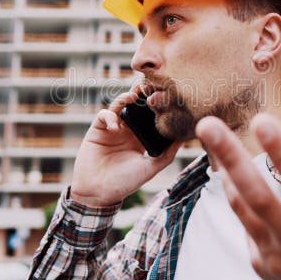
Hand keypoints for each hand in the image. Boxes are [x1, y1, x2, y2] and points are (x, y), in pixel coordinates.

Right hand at [70, 84, 180, 206]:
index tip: (166, 96)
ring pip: (120, 105)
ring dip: (126, 98)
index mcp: (141, 137)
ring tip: (133, 95)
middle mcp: (127, 130)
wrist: (98, 193)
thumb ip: (166, 154)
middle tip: (150, 86)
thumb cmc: (125, 183)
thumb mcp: (150, 168)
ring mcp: (112, 128)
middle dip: (141, 95)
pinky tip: (115, 125)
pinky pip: (103, 115)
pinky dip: (109, 116)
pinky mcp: (97, 130)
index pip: (150, 115)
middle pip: (135, 105)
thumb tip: (183, 139)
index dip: (156, 105)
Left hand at [195, 113, 280, 279]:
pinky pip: (243, 221)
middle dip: (231, 157)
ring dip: (224, 169)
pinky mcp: (259, 261)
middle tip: (207, 124)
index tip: (263, 121)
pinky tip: (226, 168)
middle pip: (257, 194)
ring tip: (209, 135)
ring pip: (242, 206)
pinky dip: (233, 194)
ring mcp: (273, 253)